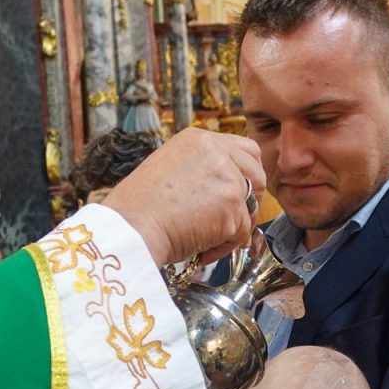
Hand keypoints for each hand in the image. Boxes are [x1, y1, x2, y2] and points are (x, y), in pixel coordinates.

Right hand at [102, 129, 264, 266]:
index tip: (239, 194)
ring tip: (206, 239)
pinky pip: (241, 233)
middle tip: (232, 220)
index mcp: (199, 139)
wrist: (130, 227)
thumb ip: (201, 170)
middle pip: (258, 174)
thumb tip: (226, 188)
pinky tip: (202, 249)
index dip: (247, 175)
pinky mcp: (232, 205)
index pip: (246, 150)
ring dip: (234, 228)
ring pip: (250, 208)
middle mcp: (217, 152)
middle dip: (250, 201)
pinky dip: (225, 247)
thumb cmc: (139, 207)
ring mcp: (228, 178)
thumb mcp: (169, 169)